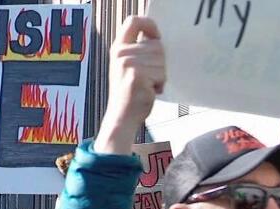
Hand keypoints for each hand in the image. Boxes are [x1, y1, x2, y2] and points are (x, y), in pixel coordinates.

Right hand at [95, 16, 165, 154]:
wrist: (121, 117)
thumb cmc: (128, 93)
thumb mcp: (127, 66)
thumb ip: (137, 50)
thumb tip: (157, 39)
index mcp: (118, 48)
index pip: (134, 21)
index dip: (149, 25)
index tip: (155, 37)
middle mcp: (121, 54)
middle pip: (157, 45)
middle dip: (159, 63)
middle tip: (147, 78)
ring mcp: (128, 64)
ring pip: (161, 61)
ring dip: (159, 75)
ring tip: (146, 86)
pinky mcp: (137, 75)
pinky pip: (161, 73)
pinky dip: (159, 84)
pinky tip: (148, 91)